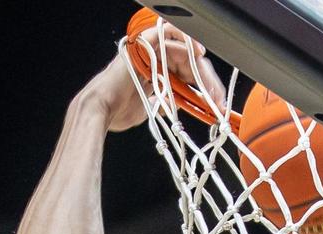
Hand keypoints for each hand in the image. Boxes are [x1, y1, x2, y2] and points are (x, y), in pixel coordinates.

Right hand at [81, 21, 227, 132]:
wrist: (104, 110)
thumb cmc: (120, 111)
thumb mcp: (150, 107)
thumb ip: (164, 103)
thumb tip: (175, 107)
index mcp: (154, 71)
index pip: (186, 71)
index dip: (204, 84)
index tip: (216, 101)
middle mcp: (152, 58)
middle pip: (188, 60)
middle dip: (207, 79)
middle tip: (218, 96)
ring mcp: (148, 51)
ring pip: (183, 48)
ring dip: (200, 66)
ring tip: (211, 85)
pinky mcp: (143, 45)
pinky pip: (167, 33)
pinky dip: (184, 39)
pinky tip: (197, 51)